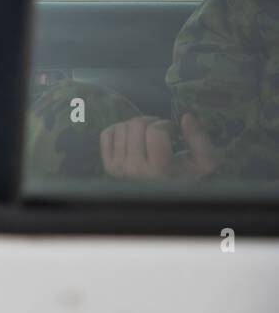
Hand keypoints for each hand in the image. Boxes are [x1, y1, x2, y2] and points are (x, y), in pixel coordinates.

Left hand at [100, 112, 216, 181]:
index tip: (172, 131)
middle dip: (151, 122)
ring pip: (121, 127)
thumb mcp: (204, 160)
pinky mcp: (108, 167)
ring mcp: (119, 169)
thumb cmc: (188, 175)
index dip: (166, 125)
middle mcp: (135, 171)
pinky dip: (119, 130)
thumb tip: (186, 116)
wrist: (167, 195)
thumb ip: (199, 138)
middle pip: (136, 126)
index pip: (156, 131)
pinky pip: (107, 134)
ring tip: (147, 136)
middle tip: (159, 131)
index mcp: (159, 171)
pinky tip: (132, 139)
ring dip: (136, 126)